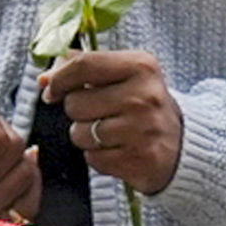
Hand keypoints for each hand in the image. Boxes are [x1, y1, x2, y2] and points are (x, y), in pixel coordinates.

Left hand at [40, 49, 182, 193]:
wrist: (181, 144)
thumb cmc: (143, 105)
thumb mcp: (125, 74)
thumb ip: (85, 67)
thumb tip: (44, 79)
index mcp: (141, 67)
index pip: (83, 65)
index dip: (58, 78)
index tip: (51, 89)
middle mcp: (143, 97)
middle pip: (75, 103)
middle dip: (77, 111)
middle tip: (98, 113)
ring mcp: (141, 130)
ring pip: (79, 133)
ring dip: (86, 136)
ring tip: (109, 132)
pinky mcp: (138, 160)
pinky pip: (92, 158)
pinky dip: (98, 156)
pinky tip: (117, 149)